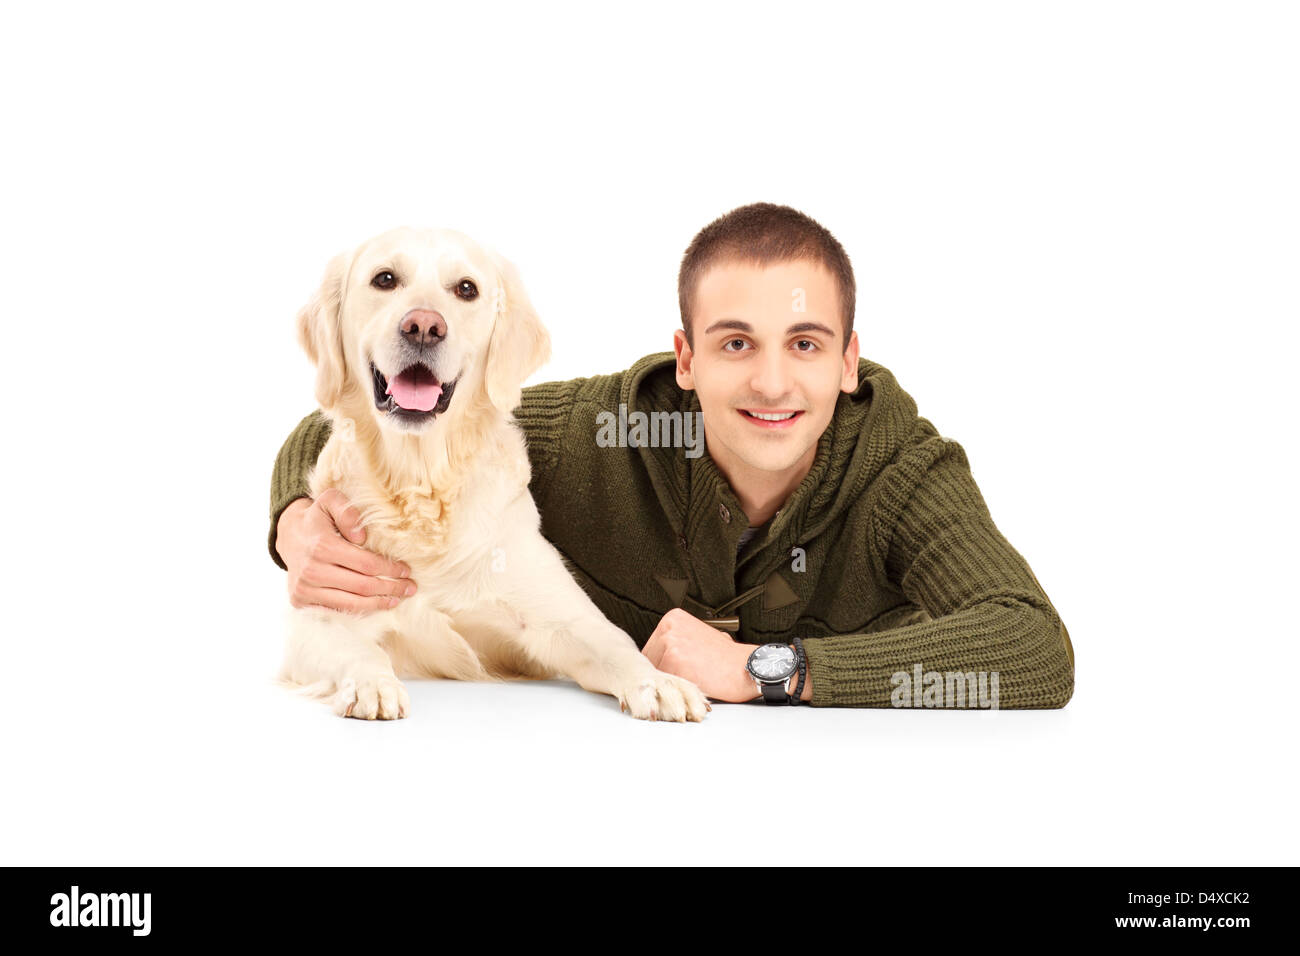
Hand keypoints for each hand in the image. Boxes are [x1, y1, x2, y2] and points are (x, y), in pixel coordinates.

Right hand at [276, 491, 415, 612]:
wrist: (289, 535)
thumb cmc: (318, 519)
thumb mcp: (331, 501)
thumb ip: (347, 511)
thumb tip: (362, 536)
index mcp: (322, 546)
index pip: (366, 564)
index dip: (390, 569)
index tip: (407, 570)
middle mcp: (312, 570)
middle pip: (362, 587)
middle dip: (391, 588)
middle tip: (409, 588)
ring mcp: (304, 589)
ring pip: (351, 604)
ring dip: (378, 603)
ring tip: (396, 599)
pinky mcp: (300, 601)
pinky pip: (336, 610)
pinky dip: (359, 610)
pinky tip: (375, 604)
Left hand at [642, 608, 758, 702]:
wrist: (746, 667)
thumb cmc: (727, 657)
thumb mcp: (700, 637)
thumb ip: (680, 640)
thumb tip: (664, 652)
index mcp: (673, 619)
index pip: (652, 647)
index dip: (662, 664)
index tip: (676, 672)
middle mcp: (668, 627)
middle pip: (650, 658)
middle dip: (663, 673)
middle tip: (682, 680)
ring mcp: (669, 642)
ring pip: (655, 671)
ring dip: (668, 681)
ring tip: (690, 682)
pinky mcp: (673, 660)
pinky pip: (664, 680)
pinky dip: (674, 688)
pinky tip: (691, 686)